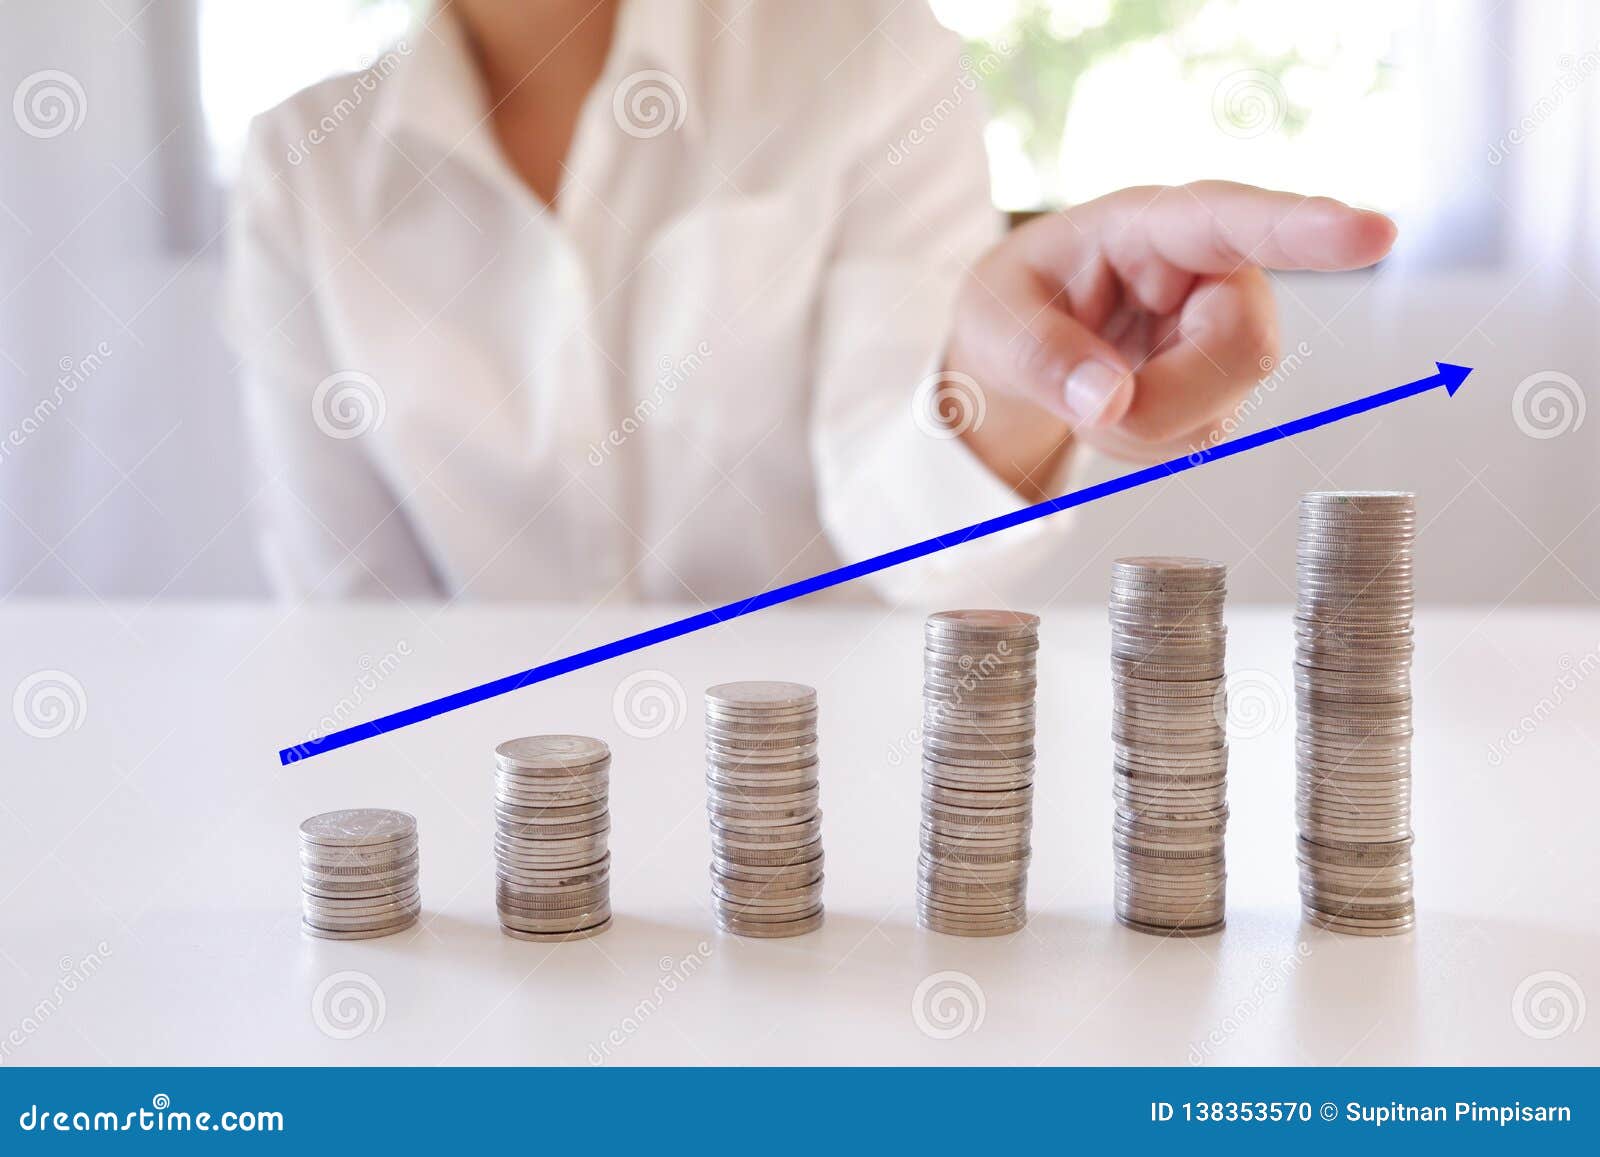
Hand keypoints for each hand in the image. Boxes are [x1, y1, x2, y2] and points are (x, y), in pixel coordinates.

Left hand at [944, 181, 1396, 495]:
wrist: (1019, 349)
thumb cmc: (1013, 306)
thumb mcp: (991, 320)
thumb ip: (1040, 355)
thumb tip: (1110, 398)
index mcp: (1148, 225)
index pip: (1233, 220)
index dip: (1305, 227)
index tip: (1373, 233)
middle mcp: (1207, 270)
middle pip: (1245, 347)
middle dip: (1165, 400)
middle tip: (1090, 402)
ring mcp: (1226, 330)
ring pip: (1224, 404)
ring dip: (1142, 426)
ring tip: (1091, 389)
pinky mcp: (1225, 384)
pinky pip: (1200, 438)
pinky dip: (1143, 444)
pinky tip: (1117, 408)